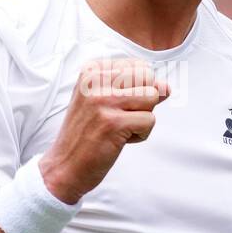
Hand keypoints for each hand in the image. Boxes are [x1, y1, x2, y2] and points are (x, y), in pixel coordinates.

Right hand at [39, 57, 169, 203]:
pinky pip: (150, 121)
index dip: (136, 90)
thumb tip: (166, 87)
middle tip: (118, 117)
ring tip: (119, 128)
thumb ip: (137, 89)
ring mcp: (103, 100)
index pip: (139, 67)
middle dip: (142, 102)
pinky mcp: (113, 123)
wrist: (64, 165)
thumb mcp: (107, 101)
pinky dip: (140, 135)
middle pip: (148, 79)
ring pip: (152, 98)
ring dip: (142, 118)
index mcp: (92, 70)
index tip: (112, 106)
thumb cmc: (88, 133)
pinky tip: (118, 140)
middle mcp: (95, 80)